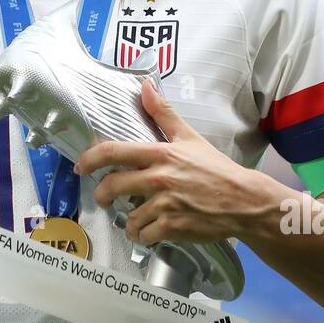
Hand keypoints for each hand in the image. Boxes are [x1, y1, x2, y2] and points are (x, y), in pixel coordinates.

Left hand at [73, 78, 262, 245]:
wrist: (242, 200)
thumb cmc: (215, 168)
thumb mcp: (189, 137)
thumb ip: (163, 114)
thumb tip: (145, 85)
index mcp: (160, 154)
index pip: (113, 152)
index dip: (90, 159)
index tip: (81, 166)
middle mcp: (158, 178)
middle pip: (112, 187)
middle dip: (101, 195)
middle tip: (103, 198)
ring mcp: (164, 204)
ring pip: (128, 217)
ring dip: (129, 221)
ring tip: (137, 219)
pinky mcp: (172, 227)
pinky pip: (144, 235)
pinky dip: (144, 236)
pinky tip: (150, 231)